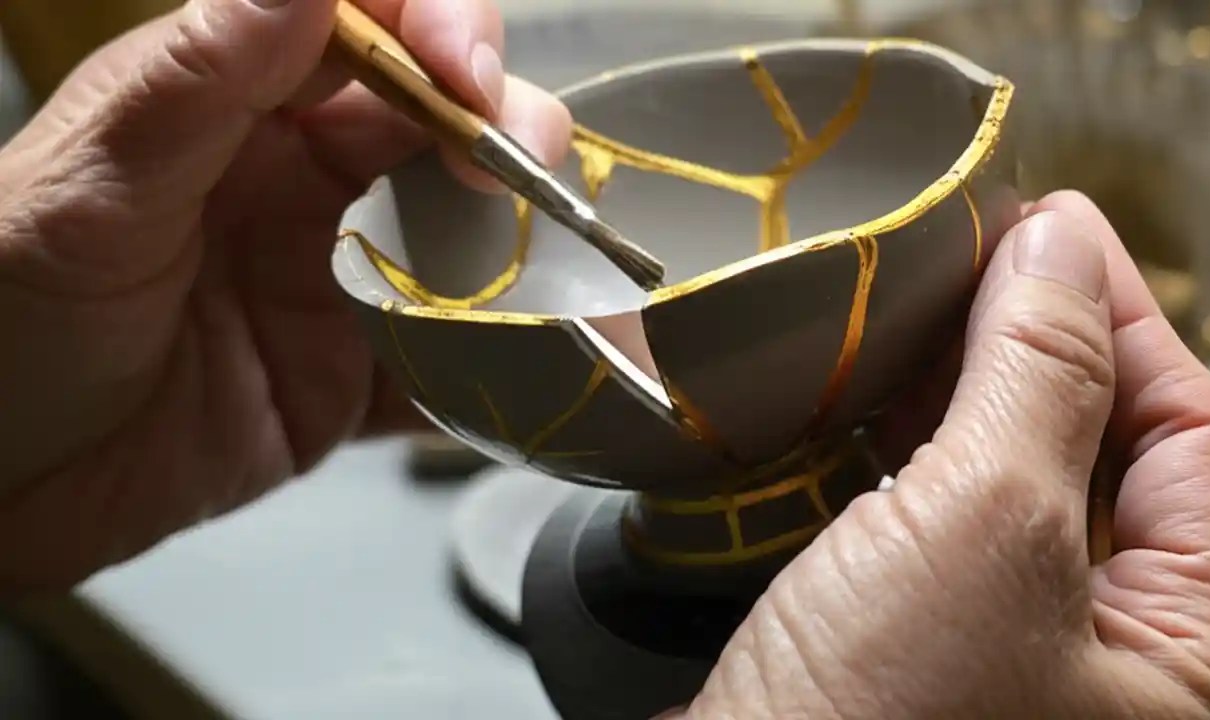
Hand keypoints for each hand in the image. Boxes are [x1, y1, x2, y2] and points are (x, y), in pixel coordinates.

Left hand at [0, 0, 569, 588]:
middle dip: (513, 143)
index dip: (444, 30)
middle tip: (535, 188)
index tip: (473, 79)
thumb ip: (197, 84)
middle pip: (449, 131)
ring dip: (534, 262)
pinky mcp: (354, 384)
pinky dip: (508, 382)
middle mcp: (309, 182)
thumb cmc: (4, 320)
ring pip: (471, 247)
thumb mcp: (87, 194)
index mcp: (242, 106)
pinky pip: (452, 372)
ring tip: (582, 296)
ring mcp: (343, 284)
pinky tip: (555, 388)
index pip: (372, 29)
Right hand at [679, 192, 1209, 717]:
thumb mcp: (988, 531)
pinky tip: (860, 394)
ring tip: (914, 299)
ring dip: (962, 385)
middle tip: (977, 246)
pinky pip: (926, 521)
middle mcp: (1104, 659)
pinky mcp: (905, 644)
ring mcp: (997, 651)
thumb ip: (1041, 377)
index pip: (1191, 439)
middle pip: (1100, 452)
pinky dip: (898, 446)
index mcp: (1189, 658)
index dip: (1128, 315)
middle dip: (1040, 341)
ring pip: (1002, 480)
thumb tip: (1061, 249)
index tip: (1054, 226)